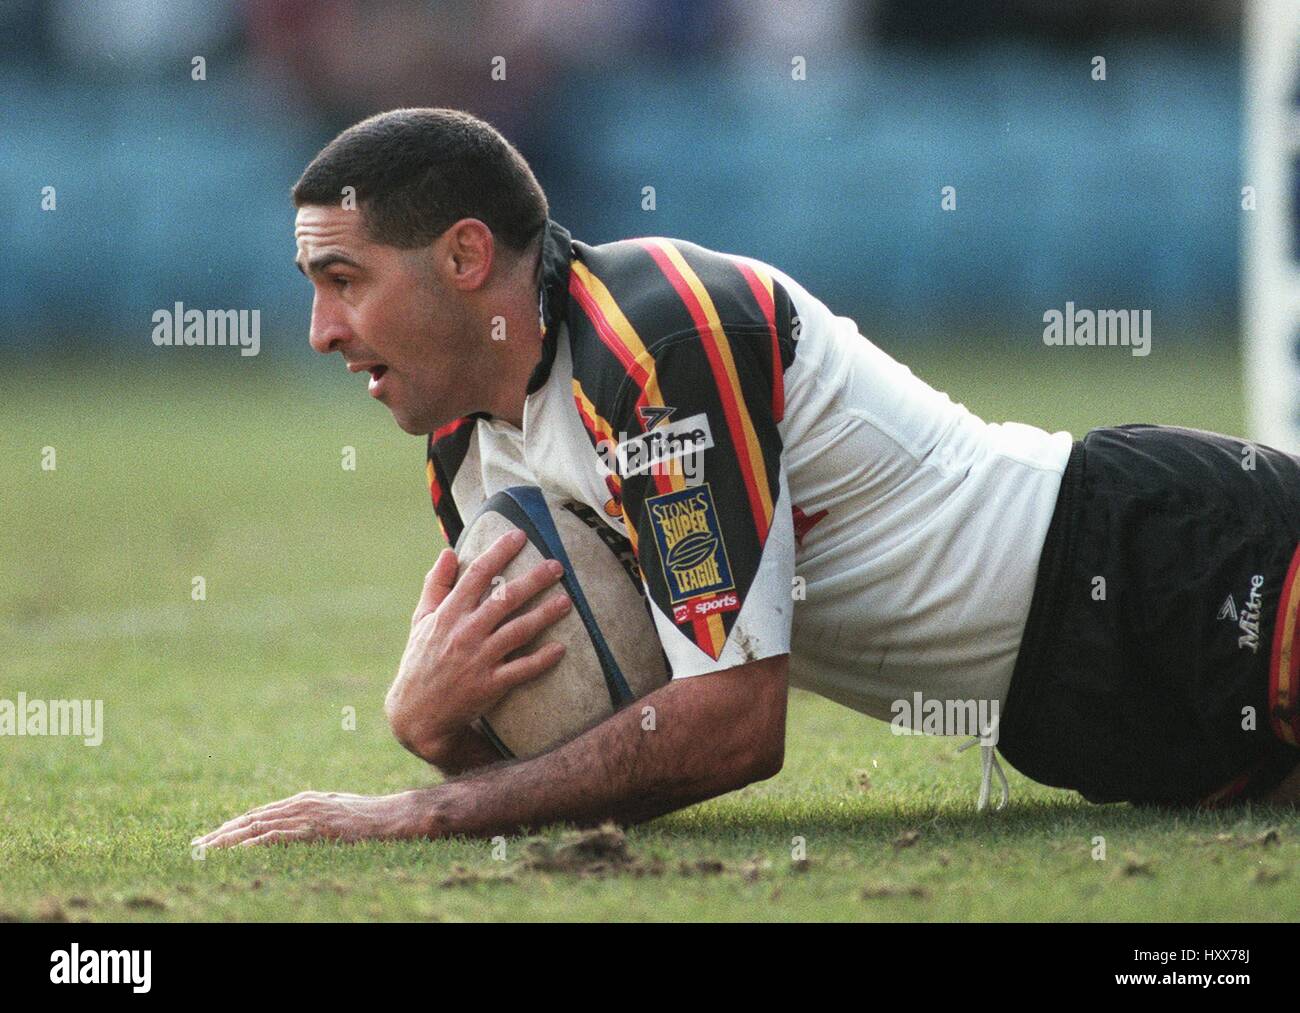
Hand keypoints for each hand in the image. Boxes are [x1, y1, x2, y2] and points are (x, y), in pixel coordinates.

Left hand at [192, 789, 429, 847]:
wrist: (394, 816)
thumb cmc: (372, 817)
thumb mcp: (338, 813)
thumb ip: (315, 816)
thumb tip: (297, 826)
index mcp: (304, 800)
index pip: (259, 814)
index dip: (233, 826)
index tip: (211, 838)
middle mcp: (300, 803)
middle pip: (251, 819)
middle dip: (221, 833)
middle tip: (196, 846)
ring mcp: (306, 814)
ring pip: (256, 827)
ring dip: (227, 840)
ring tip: (205, 851)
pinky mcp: (313, 828)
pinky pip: (274, 837)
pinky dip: (251, 844)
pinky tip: (235, 852)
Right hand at [384, 530, 571, 758]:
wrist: (416, 714)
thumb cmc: (420, 661)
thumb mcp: (421, 620)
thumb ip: (436, 585)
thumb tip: (448, 551)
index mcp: (449, 614)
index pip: (477, 575)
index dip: (499, 552)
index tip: (519, 535)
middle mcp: (465, 633)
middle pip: (505, 599)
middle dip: (534, 579)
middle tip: (557, 565)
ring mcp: (478, 659)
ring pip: (518, 631)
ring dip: (545, 614)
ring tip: (567, 601)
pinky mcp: (490, 685)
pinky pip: (522, 669)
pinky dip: (542, 659)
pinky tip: (561, 648)